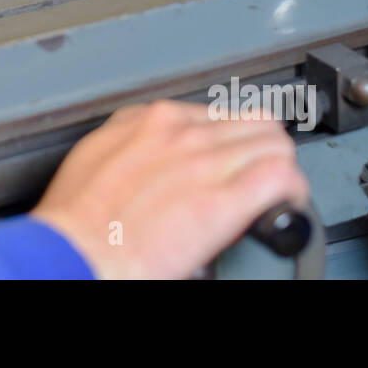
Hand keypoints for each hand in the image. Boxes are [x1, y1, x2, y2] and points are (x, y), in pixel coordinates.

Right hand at [31, 100, 309, 278]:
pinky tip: (285, 208)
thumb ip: (133, 144)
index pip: (217, 115)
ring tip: (274, 196)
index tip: (227, 162)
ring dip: (279, 170)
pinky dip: (292, 192)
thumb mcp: (96, 156)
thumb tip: (154, 154)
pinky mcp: (222, 202)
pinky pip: (281, 177)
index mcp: (150, 120)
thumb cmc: (76, 219)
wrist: (75, 253)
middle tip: (258, 179)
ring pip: (275, 143)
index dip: (229, 143)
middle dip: (261, 151)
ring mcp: (205, 163)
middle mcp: (182, 133)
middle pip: (254, 123)